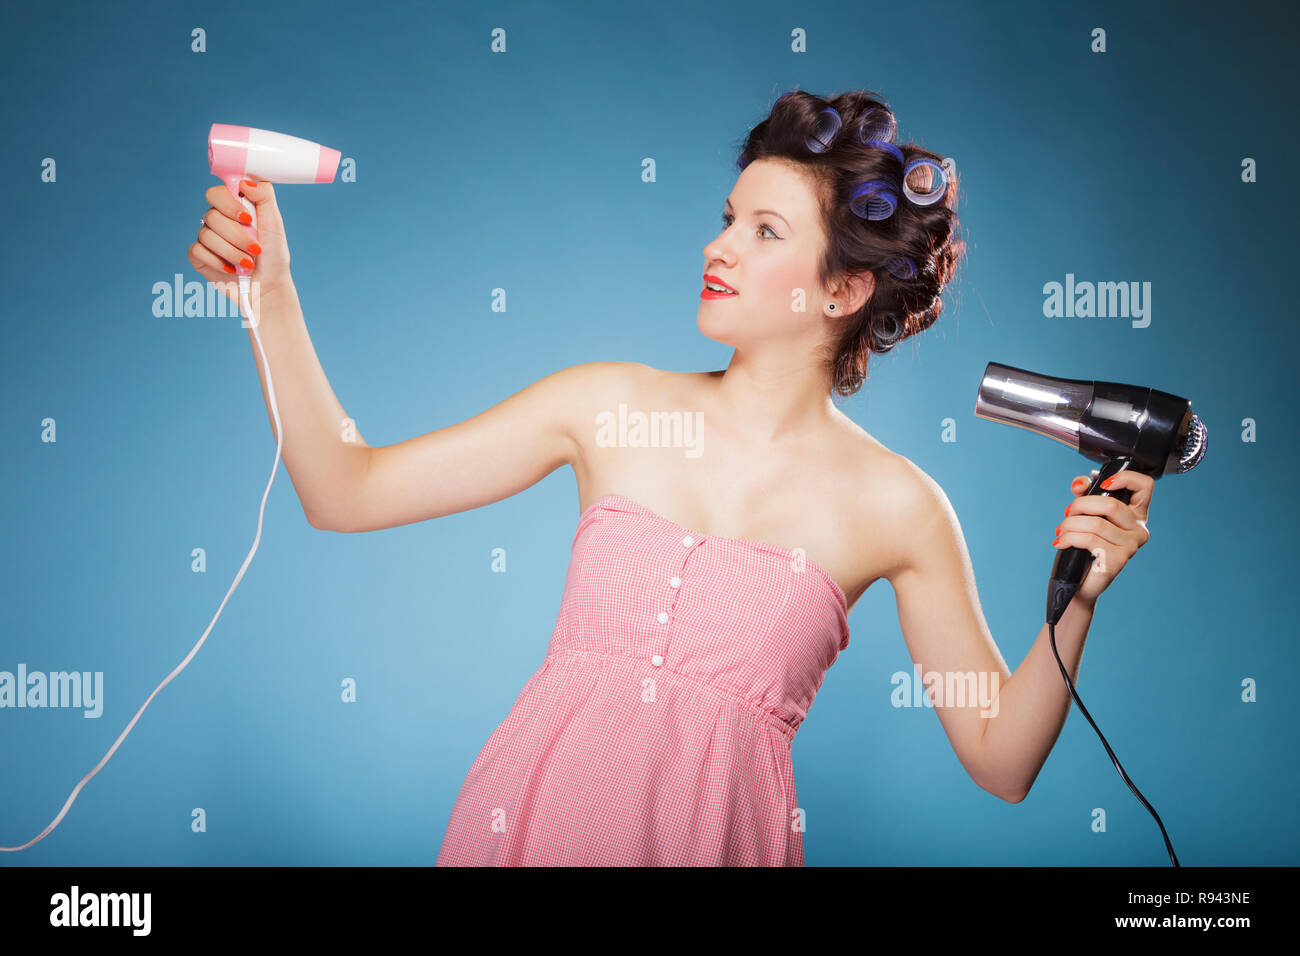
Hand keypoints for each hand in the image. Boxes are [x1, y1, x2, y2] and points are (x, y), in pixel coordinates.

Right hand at [188, 179, 292, 309]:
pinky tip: (232, 269)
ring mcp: (207, 237)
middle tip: (256, 248)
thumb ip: (264, 196)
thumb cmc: (273, 255)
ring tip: (248, 263)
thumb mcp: (275, 223)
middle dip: (236, 235)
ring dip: (231, 251)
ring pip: (207, 234)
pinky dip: (218, 261)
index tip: (247, 218)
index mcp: (234, 208)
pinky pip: (198, 251)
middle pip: (212, 215)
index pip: (217, 192)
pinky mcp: (199, 256)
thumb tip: (245, 181)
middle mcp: (217, 220)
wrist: (268, 286)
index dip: (229, 204)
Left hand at [1055, 470, 1153, 603]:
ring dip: (1070, 524)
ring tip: (1061, 531)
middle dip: (1080, 505)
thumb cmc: (1083, 547)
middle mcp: (1139, 530)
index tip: (1102, 484)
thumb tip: (1080, 483)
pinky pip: (1089, 540)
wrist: (1078, 581)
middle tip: (1068, 514)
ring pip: (1095, 523)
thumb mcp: (1085, 514)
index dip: (1125, 477)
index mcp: (1136, 515)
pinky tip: (1061, 542)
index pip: (1145, 485)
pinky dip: (1069, 538)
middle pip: (1110, 504)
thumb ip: (1085, 494)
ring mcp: (1131, 546)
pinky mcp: (1117, 560)